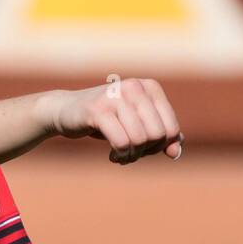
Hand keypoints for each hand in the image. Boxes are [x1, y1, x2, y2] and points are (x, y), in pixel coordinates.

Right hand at [45, 79, 183, 163]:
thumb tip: (176, 153)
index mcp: (149, 87)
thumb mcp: (138, 125)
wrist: (66, 110)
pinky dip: (120, 155)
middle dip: (146, 152)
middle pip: (157, 135)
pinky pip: (121, 141)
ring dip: (132, 156)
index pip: (171, 128)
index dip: (161, 147)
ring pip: (140, 139)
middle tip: (132, 153)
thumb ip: (162, 137)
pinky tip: (112, 156)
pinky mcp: (97, 110)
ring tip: (122, 156)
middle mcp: (134, 87)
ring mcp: (115, 96)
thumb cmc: (107, 119)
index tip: (145, 149)